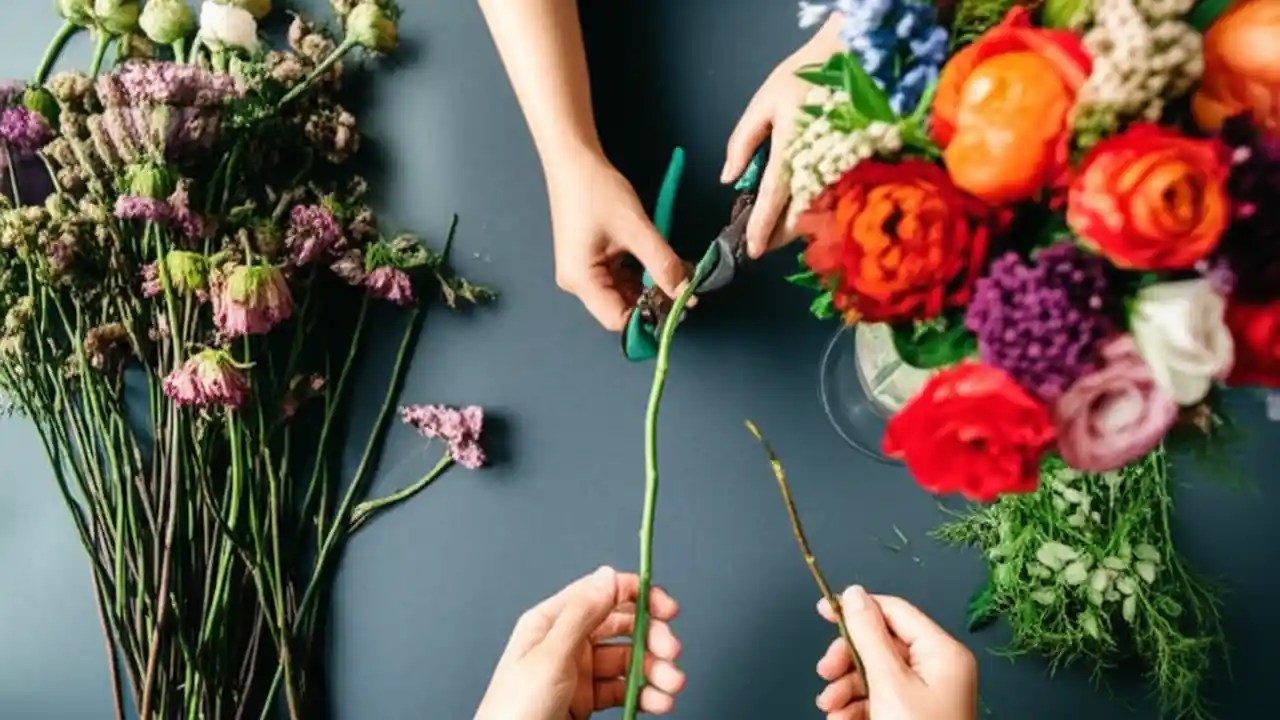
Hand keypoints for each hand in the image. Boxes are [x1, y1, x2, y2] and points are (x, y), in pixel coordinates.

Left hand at [475, 566, 685, 719]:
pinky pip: (624, 689)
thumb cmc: (514, 709)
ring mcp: (579, 672)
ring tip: (671, 686)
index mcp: (552, 622)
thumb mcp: (550, 658)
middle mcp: (568, 643)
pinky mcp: (586, 700)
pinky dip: (645, 694)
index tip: (666, 609)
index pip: (602, 595)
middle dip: (652, 638)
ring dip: (655, 670)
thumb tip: (607, 576)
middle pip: (622, 628)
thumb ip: (581, 615)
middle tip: (670, 653)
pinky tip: (659, 701)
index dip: (637, 596)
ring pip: (628, 661)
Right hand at [545, 151, 689, 330]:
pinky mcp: (591, 260)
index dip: (650, 321)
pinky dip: (642, 275)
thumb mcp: (635, 229)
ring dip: (651, 288)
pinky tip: (662, 265)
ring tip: (678, 275)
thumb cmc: (597, 190)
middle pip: (621, 309)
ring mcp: (584, 271)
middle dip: (654, 303)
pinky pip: (620, 277)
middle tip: (686, 292)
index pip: (618, 320)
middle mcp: (578, 282)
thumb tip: (686, 292)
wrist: (574, 159)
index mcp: (581, 280)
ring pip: (623, 293)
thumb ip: (663, 264)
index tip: (681, 310)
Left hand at [722, 16, 844, 257]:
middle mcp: (817, 164)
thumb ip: (743, 142)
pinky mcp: (853, 167)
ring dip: (797, 226)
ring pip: (817, 212)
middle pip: (798, 215)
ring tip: (777, 232)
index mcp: (791, 148)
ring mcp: (838, 169)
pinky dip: (815, 210)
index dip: (761, 228)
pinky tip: (803, 213)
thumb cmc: (805, 76)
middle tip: (760, 244)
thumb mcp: (764, 103)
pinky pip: (833, 199)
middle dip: (779, 234)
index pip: (772, 198)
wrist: (854, 59)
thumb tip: (728, 179)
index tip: (752, 251)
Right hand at [815, 586, 977, 719]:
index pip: (895, 611)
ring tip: (831, 709)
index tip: (823, 610)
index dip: (857, 608)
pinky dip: (856, 707)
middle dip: (847, 659)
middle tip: (825, 672)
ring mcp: (926, 693)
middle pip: (881, 644)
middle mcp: (937, 668)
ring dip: (846, 689)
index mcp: (942, 652)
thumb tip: (854, 594)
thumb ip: (868, 635)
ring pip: (874, 673)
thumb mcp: (888, 683)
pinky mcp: (913, 715)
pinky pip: (878, 698)